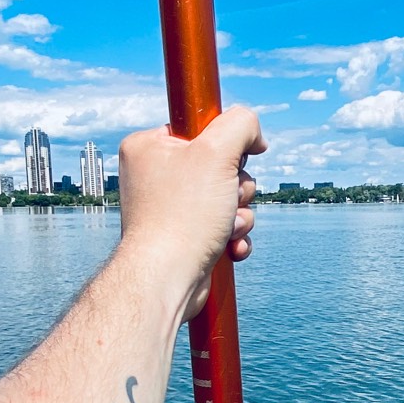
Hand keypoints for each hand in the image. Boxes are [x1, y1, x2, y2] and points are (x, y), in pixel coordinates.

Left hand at [115, 107, 265, 318]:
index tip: (226, 161)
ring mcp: (168, 208)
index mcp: (148, 147)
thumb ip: (241, 124)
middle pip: (220, 165)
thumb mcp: (218, 151)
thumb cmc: (183, 215)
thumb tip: (255, 136)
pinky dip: (233, 235)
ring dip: (239, 213)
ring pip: (226, 197)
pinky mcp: (184, 236)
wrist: (167, 279)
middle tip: (225, 199)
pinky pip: (223, 225)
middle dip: (236, 186)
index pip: (200, 129)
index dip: (224, 145)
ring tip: (226, 227)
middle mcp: (153, 175)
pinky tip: (229, 246)